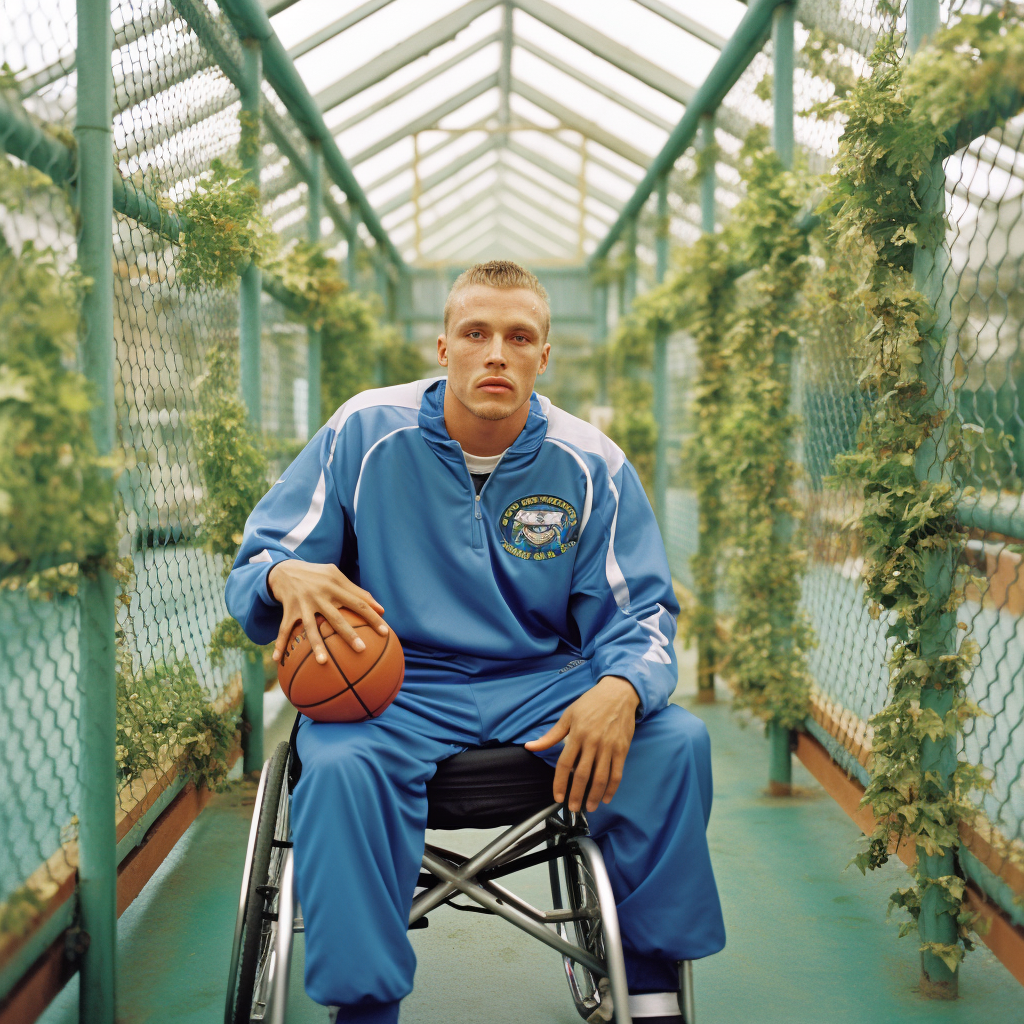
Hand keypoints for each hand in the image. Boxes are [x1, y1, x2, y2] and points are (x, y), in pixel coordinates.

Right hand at [267, 560, 387, 664]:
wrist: (286, 570)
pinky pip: (284, 629)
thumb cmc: (319, 577)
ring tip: (323, 662)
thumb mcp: (338, 577)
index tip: (385, 632)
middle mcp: (319, 595)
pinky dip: (280, 644)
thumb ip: (359, 592)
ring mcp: (303, 604)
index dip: (372, 616)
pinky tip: (279, 660)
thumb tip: (381, 610)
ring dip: (316, 645)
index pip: (358, 602)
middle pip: (336, 617)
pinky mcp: (289, 610)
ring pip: (310, 627)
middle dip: (348, 634)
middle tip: (361, 649)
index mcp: (335, 585)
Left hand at [525, 676, 638, 812]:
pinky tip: (606, 797)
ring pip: (601, 777)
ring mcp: (609, 747)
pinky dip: (611, 788)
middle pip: (582, 775)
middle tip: (572, 808)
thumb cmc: (591, 703)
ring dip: (594, 796)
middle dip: (577, 795)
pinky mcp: (622, 749)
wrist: (618, 693)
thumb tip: (531, 746)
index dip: (560, 782)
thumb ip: (551, 735)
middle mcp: (593, 742)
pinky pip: (617, 773)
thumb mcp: (568, 715)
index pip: (565, 764)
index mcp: (577, 734)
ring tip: (588, 808)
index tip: (557, 797)